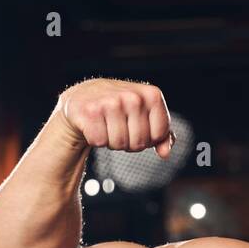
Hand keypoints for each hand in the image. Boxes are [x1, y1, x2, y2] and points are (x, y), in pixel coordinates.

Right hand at [55, 78, 174, 156]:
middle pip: (139, 143)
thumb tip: (165, 152)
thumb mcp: (145, 114)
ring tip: (107, 126)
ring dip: (113, 142)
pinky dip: (96, 139)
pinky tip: (95, 126)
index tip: (139, 128)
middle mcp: (132, 96)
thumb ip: (162, 134)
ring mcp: (111, 102)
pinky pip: (100, 142)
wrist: (83, 97)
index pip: (159, 134)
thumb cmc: (118, 108)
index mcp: (151, 95)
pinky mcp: (90, 111)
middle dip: (130, 142)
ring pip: (120, 144)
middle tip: (120, 128)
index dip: (149, 139)